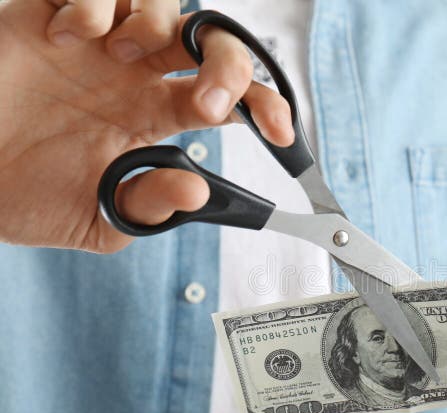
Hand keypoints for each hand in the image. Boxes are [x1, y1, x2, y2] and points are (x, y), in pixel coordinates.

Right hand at [0, 0, 293, 251]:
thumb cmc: (21, 193)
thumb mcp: (94, 217)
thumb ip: (147, 206)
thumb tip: (197, 191)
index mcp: (154, 118)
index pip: (228, 101)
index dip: (263, 108)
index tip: (281, 133)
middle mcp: (135, 75)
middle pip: (211, 41)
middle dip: (228, 63)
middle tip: (204, 99)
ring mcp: (96, 43)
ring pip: (162, 1)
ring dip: (156, 26)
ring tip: (119, 57)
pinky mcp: (49, 14)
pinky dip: (92, 4)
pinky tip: (67, 35)